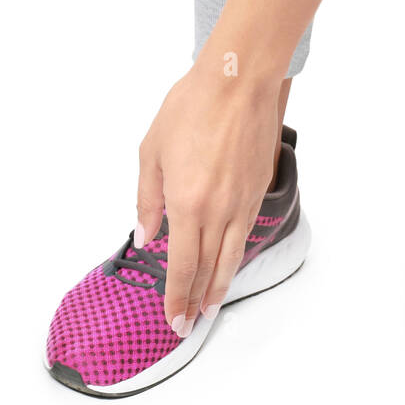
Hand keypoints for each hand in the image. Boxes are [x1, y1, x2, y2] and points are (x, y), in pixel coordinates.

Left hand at [136, 66, 278, 336]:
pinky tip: (226, 265)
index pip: (182, 266)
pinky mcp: (258, 192)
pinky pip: (243, 235)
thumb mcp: (151, 153)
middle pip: (208, 271)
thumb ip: (147, 200)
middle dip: (196, 302)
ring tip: (209, 307)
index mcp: (187, 204)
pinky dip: (233, 258)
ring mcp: (242, 203)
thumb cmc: (192, 107)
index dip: (176, 298)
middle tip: (189, 325)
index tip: (174, 320)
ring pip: (230, 258)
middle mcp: (218, 211)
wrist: (239, 80)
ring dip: (219, 287)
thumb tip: (146, 236)